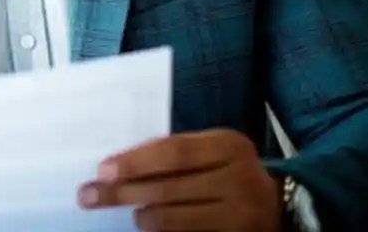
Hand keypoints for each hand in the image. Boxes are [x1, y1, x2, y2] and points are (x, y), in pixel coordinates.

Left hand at [78, 129, 281, 230]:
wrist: (278, 202)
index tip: (103, 170)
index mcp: (228, 145)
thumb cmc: (226, 169)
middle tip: (89, 195)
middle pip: (170, 186)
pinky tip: (147, 228)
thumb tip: (116, 165)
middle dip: (123, 192)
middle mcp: (240, 177)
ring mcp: (242, 213)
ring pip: (177, 218)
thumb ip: (173, 152)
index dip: (135, 162)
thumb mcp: (210, 151)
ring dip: (143, 216)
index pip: (174, 152)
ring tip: (126, 214)